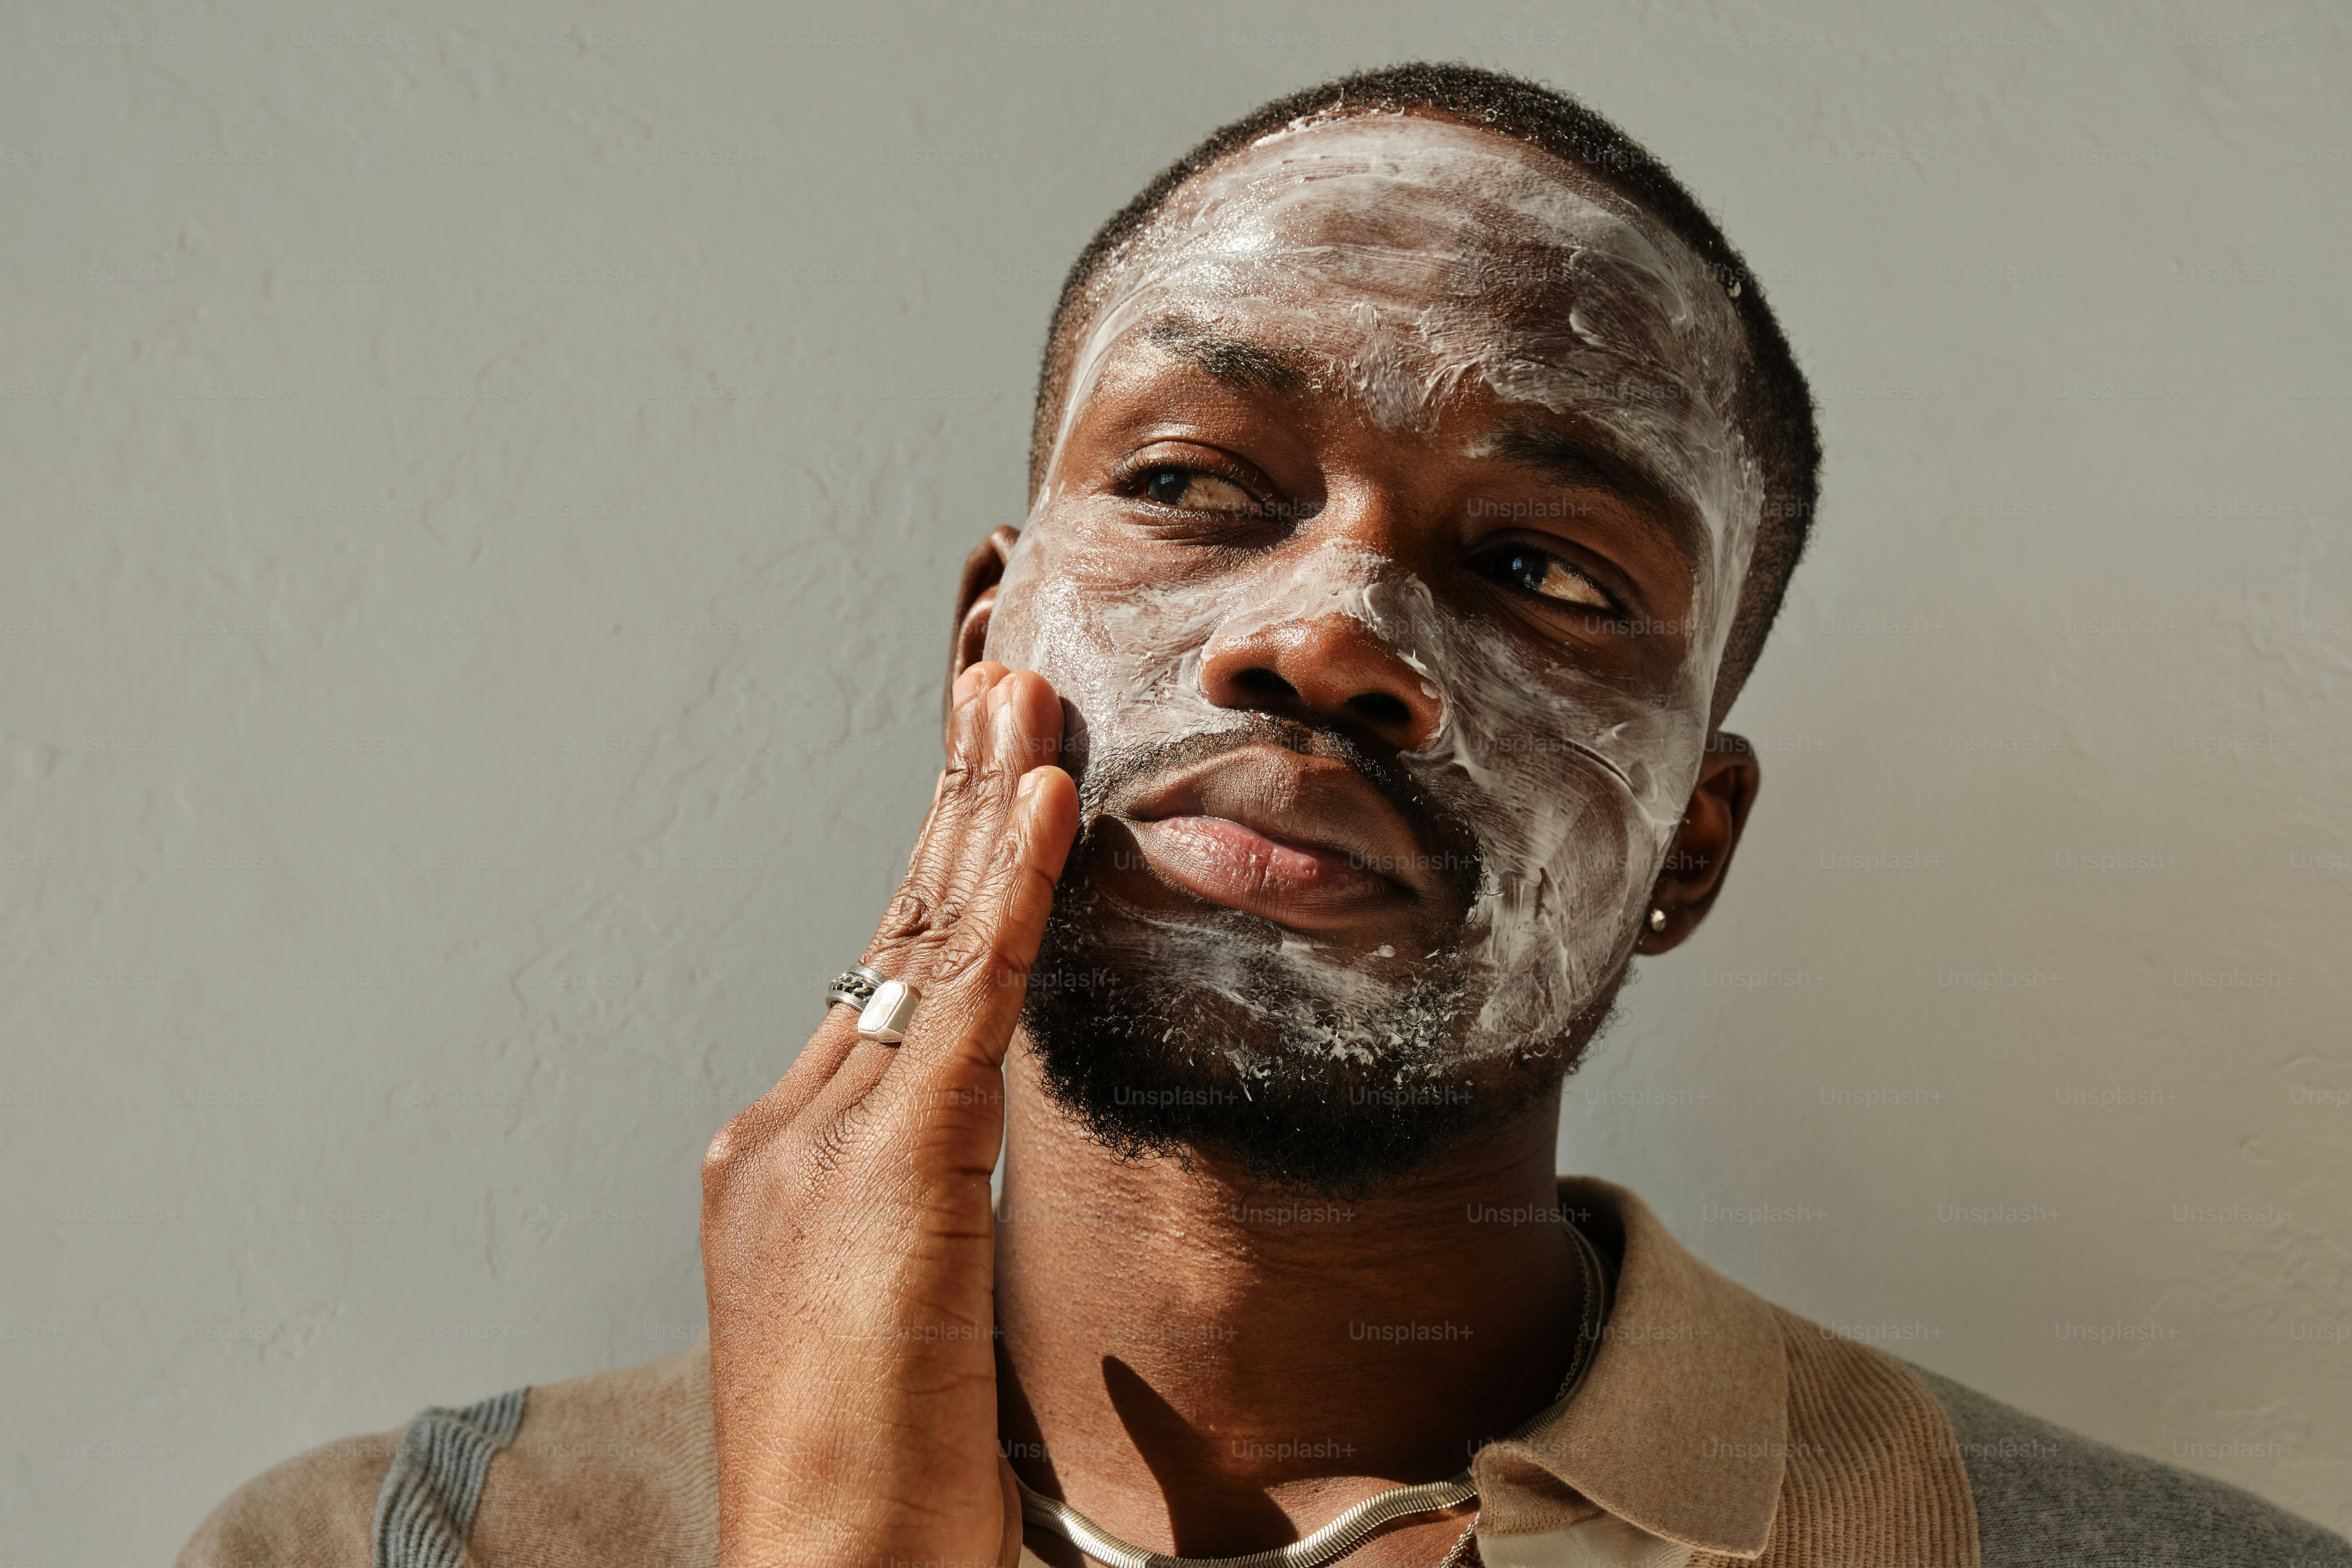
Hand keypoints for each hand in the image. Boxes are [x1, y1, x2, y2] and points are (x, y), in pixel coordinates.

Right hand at [701, 663, 1077, 1567]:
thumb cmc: (875, 1482)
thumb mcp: (899, 1319)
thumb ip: (926, 1217)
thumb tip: (974, 1159)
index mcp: (789, 1170)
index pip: (885, 987)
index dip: (945, 877)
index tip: (993, 783)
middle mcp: (785, 1137)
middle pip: (892, 937)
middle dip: (955, 803)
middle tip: (1002, 690)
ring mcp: (818, 1150)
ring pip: (922, 943)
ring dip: (982, 808)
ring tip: (1024, 704)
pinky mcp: (887, 1175)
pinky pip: (964, 1002)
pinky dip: (1010, 892)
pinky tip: (1045, 805)